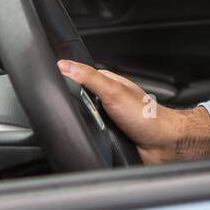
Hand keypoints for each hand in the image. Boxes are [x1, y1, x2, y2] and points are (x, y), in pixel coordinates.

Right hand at [56, 60, 209, 163]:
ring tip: (75, 127)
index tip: (45, 81)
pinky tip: (84, 139)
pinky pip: (87, 135)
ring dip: (77, 124)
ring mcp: (105, 118)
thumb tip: (64, 65)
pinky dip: (85, 137)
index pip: (76, 76)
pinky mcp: (106, 135)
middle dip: (67, 106)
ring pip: (79, 119)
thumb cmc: (147, 117)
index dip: (62, 78)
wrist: (164, 144)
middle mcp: (105, 100)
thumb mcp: (114, 92)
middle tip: (61, 110)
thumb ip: (90, 78)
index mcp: (107, 84)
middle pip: (75, 100)